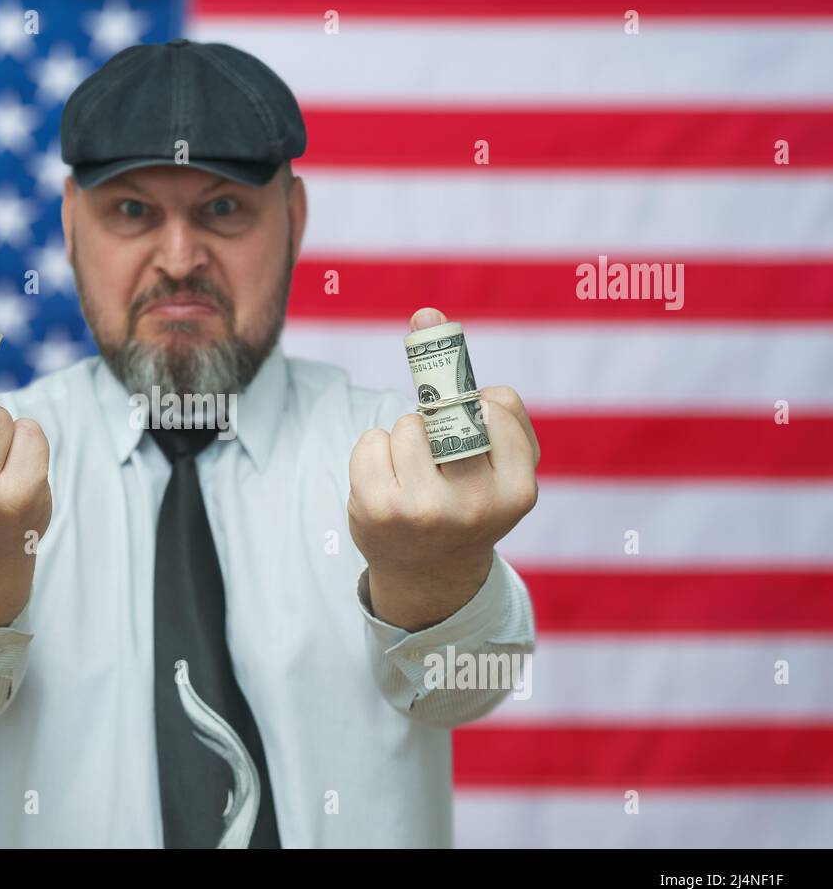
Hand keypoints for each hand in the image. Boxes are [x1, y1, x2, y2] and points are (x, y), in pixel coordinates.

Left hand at [347, 307, 539, 630]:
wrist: (428, 573)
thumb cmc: (470, 499)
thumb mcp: (500, 458)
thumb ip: (481, 390)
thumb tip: (425, 314)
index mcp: (518, 491)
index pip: (497, 405)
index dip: (477, 407)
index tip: (469, 425)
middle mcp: (474, 506)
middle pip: (448, 413)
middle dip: (438, 422)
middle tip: (437, 454)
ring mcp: (422, 512)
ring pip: (405, 426)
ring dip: (403, 437)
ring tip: (412, 474)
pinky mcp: (376, 511)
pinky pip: (370, 441)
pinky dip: (373, 452)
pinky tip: (385, 484)